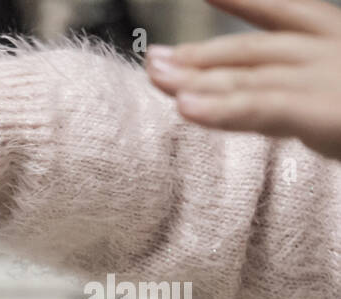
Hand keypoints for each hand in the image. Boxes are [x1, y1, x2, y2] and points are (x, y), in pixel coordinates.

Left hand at [145, 0, 340, 159]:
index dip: (245, 2)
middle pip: (250, 51)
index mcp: (335, 38)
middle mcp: (327, 50)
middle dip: (199, 56)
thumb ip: (301, 95)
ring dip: (195, 79)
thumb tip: (262, 96)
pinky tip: (185, 106)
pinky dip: (221, 107)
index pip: (284, 13)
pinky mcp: (323, 111)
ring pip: (246, 78)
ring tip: (155, 77)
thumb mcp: (336, 97)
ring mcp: (324, 77)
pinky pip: (261, 107)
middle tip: (154, 60)